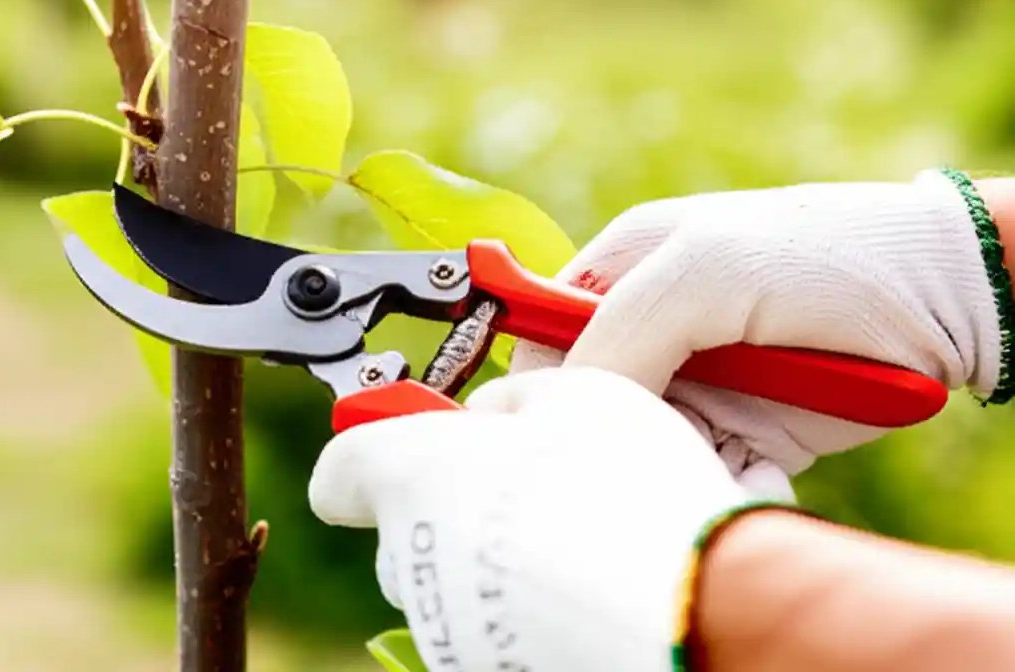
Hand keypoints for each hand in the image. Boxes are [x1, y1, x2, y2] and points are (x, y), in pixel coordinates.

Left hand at [309, 367, 748, 671]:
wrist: (689, 603)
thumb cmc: (627, 487)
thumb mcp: (575, 396)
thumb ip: (510, 401)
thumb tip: (492, 416)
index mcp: (408, 475)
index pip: (339, 473)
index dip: (374, 453)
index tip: (412, 443)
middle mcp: (408, 561)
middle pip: (401, 535)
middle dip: (449, 513)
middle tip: (524, 492)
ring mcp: (442, 630)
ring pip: (449, 588)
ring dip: (489, 564)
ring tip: (576, 546)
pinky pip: (489, 632)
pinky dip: (522, 615)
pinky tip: (586, 597)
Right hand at [511, 169, 1011, 499]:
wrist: (947, 300)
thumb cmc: (819, 257)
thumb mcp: (702, 274)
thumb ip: (616, 332)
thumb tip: (562, 407)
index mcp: (622, 270)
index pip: (540, 334)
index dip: (536, 381)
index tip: (547, 422)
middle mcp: (651, 330)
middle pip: (587, 403)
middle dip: (607, 435)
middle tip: (650, 445)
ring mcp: (696, 383)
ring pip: (638, 449)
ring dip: (666, 466)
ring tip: (720, 453)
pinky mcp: (742, 432)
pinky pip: (698, 474)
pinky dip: (717, 484)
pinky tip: (756, 467)